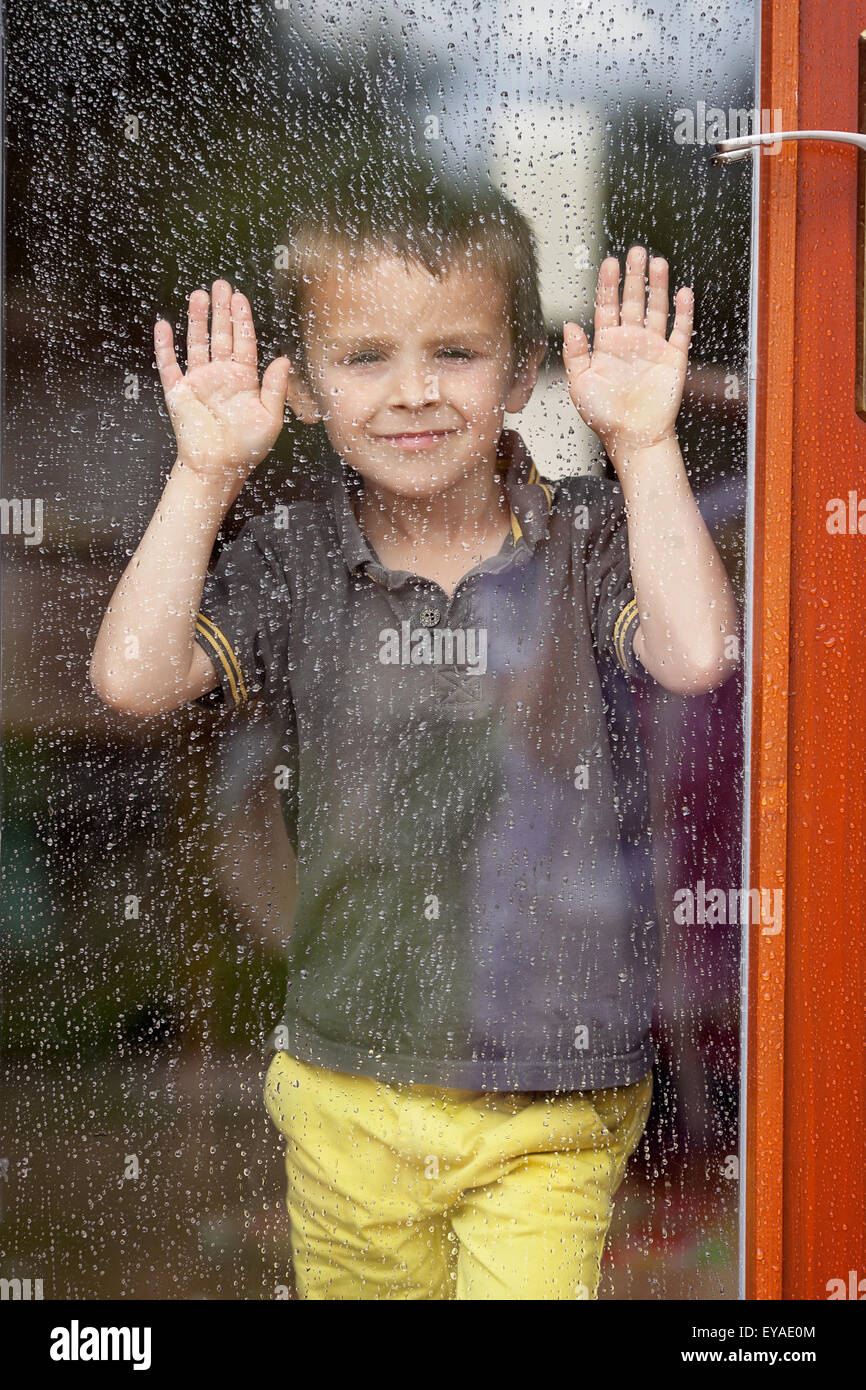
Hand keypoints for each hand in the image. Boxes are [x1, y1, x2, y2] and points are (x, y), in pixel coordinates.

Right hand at [154, 279, 290, 492]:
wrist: (218, 468)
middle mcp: (221, 377)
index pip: (243, 343)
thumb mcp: (270, 418)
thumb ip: (275, 387)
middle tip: (221, 285)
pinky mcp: (178, 392)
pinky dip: (164, 346)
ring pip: (197, 344)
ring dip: (197, 320)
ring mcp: (199, 382)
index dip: (242, 320)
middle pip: (220, 336)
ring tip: (198, 296)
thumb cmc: (246, 449)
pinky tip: (164, 325)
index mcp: (244, 381)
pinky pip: (169, 365)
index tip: (240, 297)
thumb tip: (283, 359)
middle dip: (221, 310)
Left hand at [562, 246, 692, 455]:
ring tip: (657, 261)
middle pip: (633, 300)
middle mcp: (630, 341)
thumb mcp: (580, 384)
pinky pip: (680, 330)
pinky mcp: (673, 358)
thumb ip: (575, 354)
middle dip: (633, 276)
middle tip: (635, 252)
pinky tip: (683, 291)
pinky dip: (683, 311)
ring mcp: (652, 347)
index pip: (607, 307)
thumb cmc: (604, 416)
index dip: (608, 285)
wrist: (633, 437)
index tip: (609, 263)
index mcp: (606, 345)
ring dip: (657, 285)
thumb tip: (570, 325)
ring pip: (656, 308)